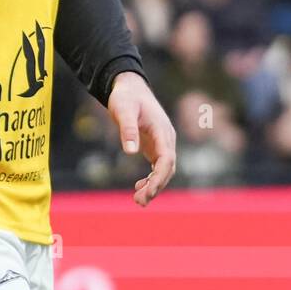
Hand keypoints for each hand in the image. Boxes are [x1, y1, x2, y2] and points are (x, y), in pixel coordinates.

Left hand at [106, 72, 175, 206]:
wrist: (129, 87)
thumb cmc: (126, 97)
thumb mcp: (123, 111)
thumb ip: (127, 130)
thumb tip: (130, 152)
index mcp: (162, 131)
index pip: (167, 159)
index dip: (159, 178)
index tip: (147, 192)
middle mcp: (166, 139)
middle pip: (168, 169)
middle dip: (156, 187)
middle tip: (138, 202)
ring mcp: (162, 143)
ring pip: (164, 170)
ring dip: (154, 186)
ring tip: (138, 200)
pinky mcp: (155, 146)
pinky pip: (158, 167)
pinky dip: (151, 179)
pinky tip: (138, 187)